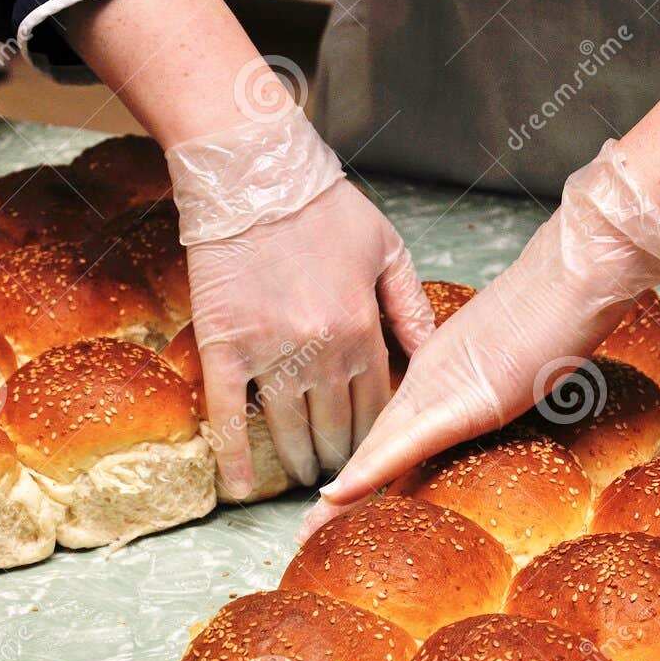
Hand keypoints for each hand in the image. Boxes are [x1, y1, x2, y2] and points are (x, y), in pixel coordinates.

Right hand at [169, 109, 432, 494]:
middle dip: (341, 456)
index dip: (378, 435)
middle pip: (337, 427)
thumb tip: (434, 353)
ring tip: (304, 475)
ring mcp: (271, 352)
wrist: (252, 174)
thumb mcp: (387, 249)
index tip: (376, 451)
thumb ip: (411, 307)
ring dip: (299, 460)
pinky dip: (234, 455)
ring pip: (290, 429)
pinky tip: (240, 486)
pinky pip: (229, 415)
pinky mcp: (225, 347)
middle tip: (339, 470)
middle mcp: (322, 352)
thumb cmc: (322, 206)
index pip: (379, 405)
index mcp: (364, 330)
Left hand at [303, 140, 659, 536]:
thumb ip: (496, 382)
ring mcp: (441, 389)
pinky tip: (340, 495)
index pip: (388, 430)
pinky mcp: (464, 400)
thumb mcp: (517, 360)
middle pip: (373, 446)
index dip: (361, 468)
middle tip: (303, 534)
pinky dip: (372, 470)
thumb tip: (495, 399)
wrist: (574, 277)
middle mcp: (427, 382)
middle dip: (340, 495)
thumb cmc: (557, 313)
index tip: (334, 503)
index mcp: (436, 374)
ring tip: (310, 532)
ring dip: (344, 495)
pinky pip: (408, 442)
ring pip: (379, 450)